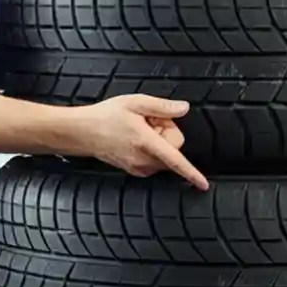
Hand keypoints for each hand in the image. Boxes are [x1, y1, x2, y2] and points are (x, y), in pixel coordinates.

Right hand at [74, 94, 208, 190]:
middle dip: (167, 133)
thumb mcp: (136, 103)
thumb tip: (184, 108)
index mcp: (147, 143)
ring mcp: (138, 168)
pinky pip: (154, 160)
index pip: (176, 161)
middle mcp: (144, 160)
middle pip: (174, 149)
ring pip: (165, 156)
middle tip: (149, 122)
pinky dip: (151, 149)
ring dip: (159, 142)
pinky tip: (135, 138)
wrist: (83, 132)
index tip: (203, 184)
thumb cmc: (106, 116)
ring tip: (139, 129)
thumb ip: (163, 106)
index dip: (192, 173)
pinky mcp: (135, 171)